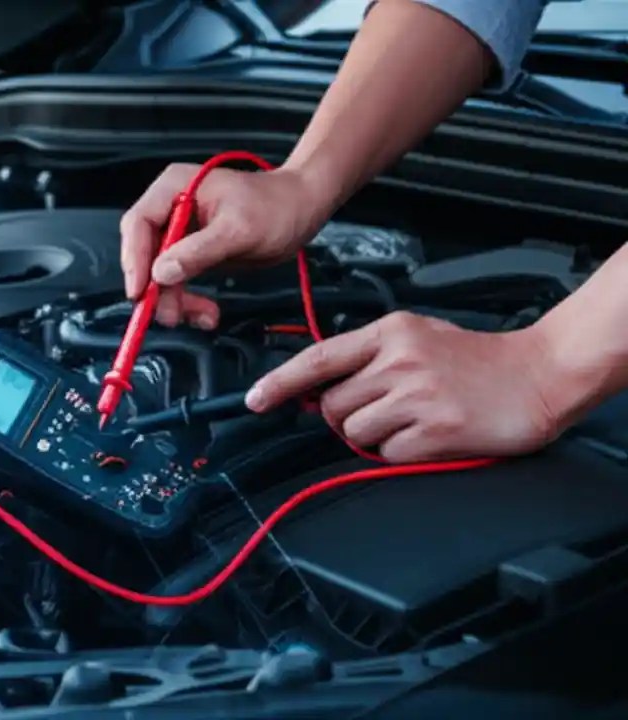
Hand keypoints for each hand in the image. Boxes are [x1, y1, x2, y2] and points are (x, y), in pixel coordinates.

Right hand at [120, 163, 332, 328]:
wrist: (302, 209)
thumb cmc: (277, 207)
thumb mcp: (239, 230)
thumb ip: (199, 251)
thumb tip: (161, 273)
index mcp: (175, 188)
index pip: (138, 224)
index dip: (134, 259)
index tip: (139, 291)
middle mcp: (171, 207)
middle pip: (145, 253)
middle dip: (157, 288)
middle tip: (170, 315)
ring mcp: (180, 231)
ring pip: (160, 273)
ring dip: (174, 300)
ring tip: (201, 317)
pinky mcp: (191, 252)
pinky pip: (178, 281)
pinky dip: (188, 300)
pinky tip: (207, 313)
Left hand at [244, 311, 564, 462]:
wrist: (542, 372)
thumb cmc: (479, 359)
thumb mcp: (417, 338)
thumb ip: (369, 358)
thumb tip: (318, 387)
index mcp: (390, 333)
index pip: (318, 358)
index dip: (280, 383)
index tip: (255, 400)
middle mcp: (399, 361)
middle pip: (332, 405)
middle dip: (346, 417)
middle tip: (385, 411)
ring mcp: (417, 396)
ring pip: (354, 432)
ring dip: (376, 437)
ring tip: (413, 420)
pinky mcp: (435, 430)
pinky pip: (389, 454)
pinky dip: (404, 453)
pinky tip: (431, 435)